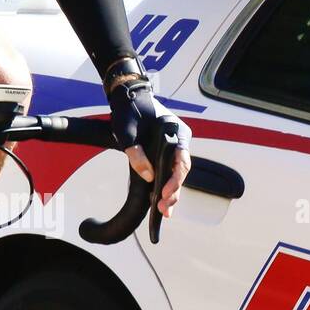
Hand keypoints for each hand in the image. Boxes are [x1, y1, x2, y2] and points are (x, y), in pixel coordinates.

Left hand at [107, 78, 190, 217]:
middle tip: (163, 209)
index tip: (164, 192)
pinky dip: (166, 187)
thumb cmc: (129, 110)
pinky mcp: (165, 154)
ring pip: (177, 175)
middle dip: (173, 192)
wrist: (128, 97)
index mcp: (178, 133)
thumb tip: (149, 176)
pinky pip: (169, 172)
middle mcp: (180, 142)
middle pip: (181, 172)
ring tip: (163, 212)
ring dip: (170, 193)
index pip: (182, 161)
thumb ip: (136, 153)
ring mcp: (174, 149)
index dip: (175, 179)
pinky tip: (160, 203)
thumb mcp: (127, 131)